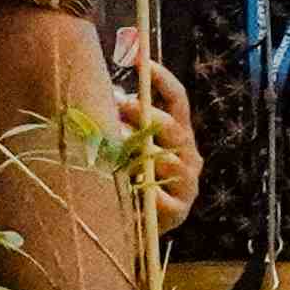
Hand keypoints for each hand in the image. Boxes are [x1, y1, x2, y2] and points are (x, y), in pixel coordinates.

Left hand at [109, 38, 201, 234]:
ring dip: (138, 154)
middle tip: (119, 107)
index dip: (161, 78)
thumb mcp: (122, 146)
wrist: (129, 230)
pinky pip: (160, 197)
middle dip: (145, 114)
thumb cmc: (122, 181)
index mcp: (177, 134)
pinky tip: (130, 191)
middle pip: (171, 125)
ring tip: (113, 153)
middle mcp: (188, 154)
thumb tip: (100, 94)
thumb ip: (119, 122)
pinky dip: (144, 193)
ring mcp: (187, 183)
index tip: (140, 60)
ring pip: (165, 159)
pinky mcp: (179, 211)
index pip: (176, 99)